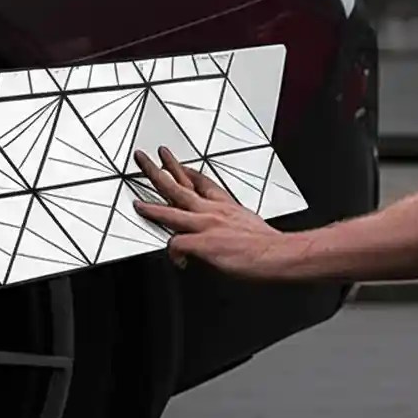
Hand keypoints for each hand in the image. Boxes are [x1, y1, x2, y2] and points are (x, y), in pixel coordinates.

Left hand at [131, 147, 299, 279]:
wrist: (281, 254)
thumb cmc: (269, 244)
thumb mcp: (249, 224)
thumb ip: (231, 225)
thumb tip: (223, 234)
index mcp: (225, 205)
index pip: (200, 181)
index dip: (184, 171)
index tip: (175, 165)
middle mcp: (212, 210)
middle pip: (177, 185)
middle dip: (157, 170)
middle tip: (144, 158)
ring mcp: (205, 224)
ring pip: (170, 208)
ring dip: (150, 205)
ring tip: (136, 202)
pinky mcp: (202, 241)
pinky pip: (176, 243)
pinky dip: (174, 253)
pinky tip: (177, 259)